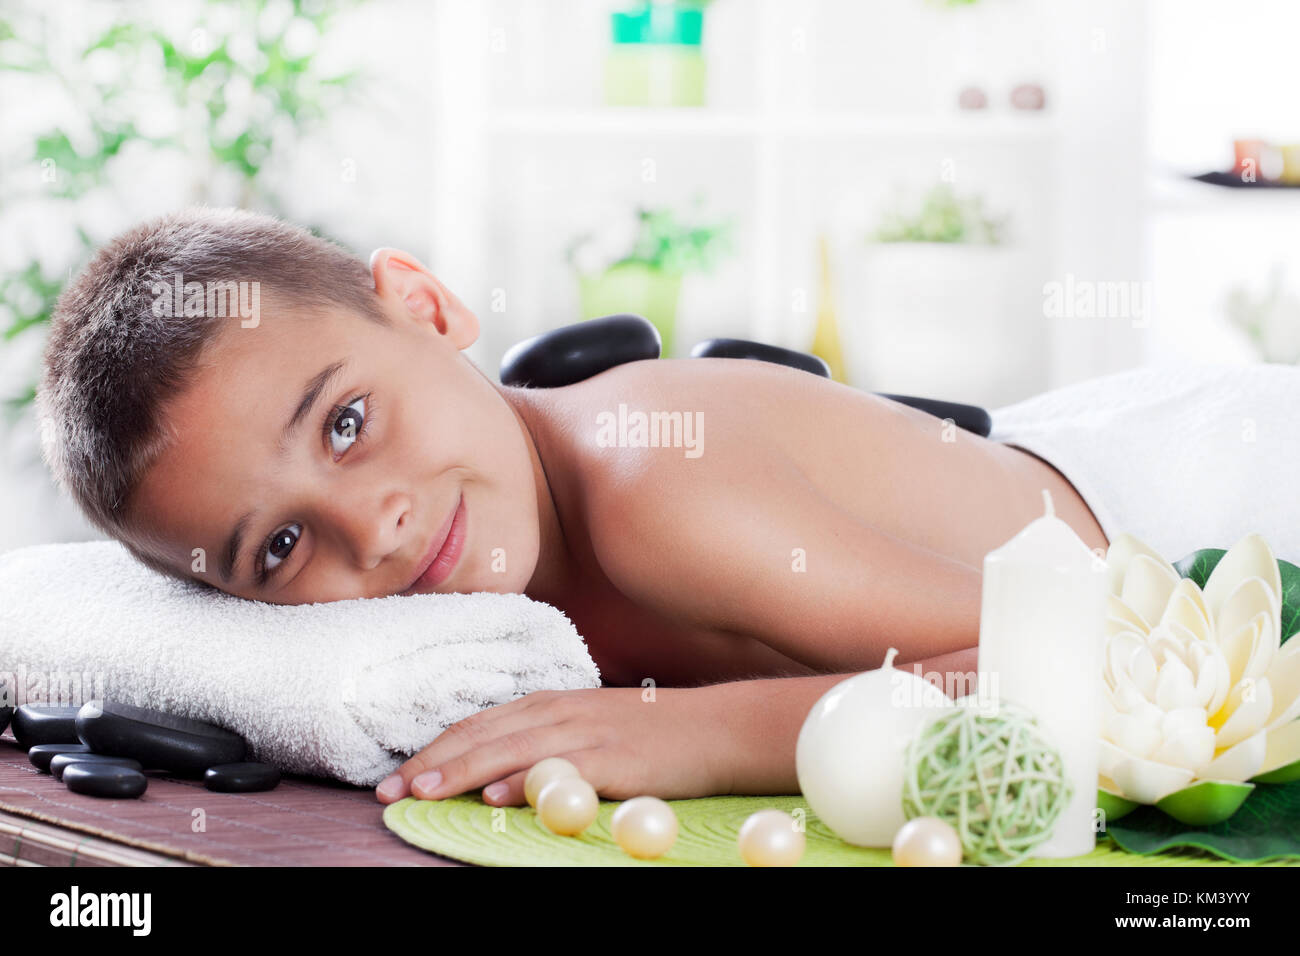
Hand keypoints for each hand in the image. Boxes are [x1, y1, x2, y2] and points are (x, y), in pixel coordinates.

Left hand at [374, 685, 736, 806]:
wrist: (716, 728)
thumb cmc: (653, 733)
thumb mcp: (591, 724)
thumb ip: (546, 740)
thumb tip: (497, 771)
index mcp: (551, 702)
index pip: (478, 724)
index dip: (434, 749)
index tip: (398, 777)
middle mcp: (561, 710)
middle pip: (483, 735)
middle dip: (432, 763)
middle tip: (389, 791)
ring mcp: (587, 732)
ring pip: (511, 749)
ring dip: (463, 771)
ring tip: (424, 791)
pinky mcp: (614, 758)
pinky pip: (562, 770)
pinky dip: (527, 781)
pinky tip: (499, 796)